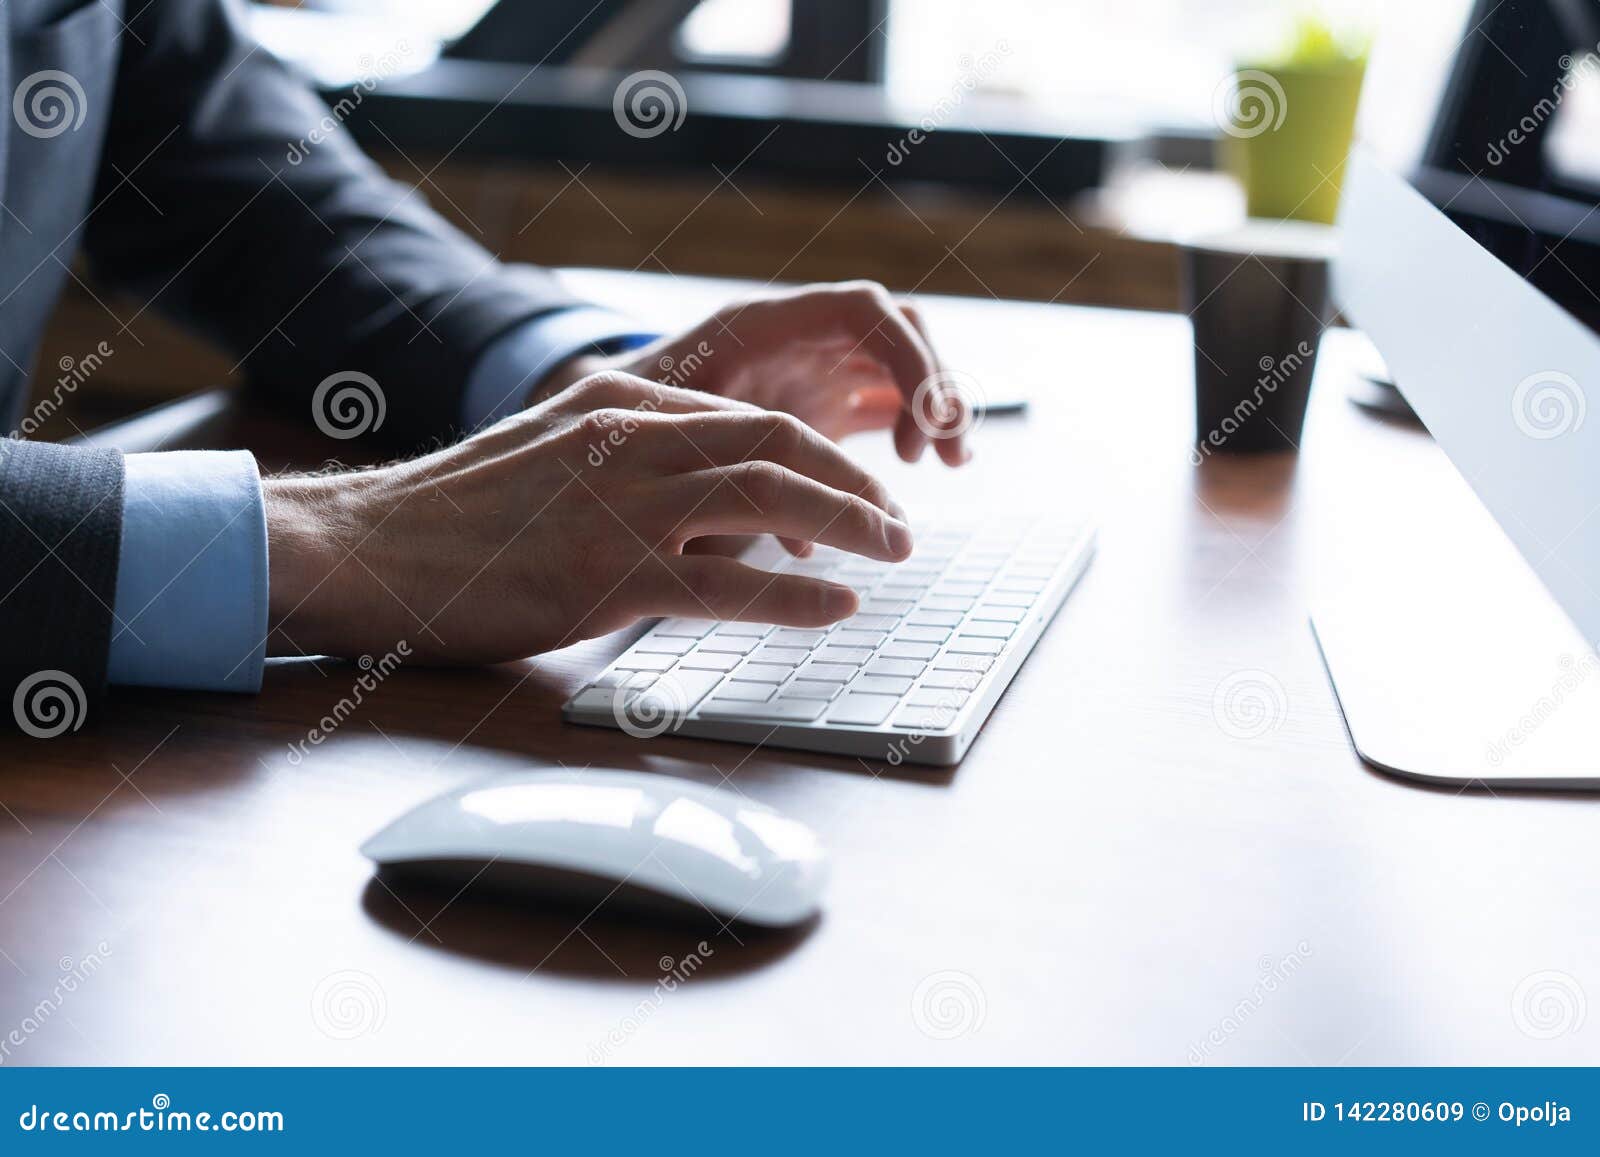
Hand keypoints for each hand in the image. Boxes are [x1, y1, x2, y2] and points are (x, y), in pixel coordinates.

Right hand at [264, 372, 911, 663]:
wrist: (366, 549)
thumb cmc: (452, 518)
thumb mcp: (547, 456)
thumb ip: (623, 462)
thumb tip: (696, 498)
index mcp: (617, 401)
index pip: (747, 415)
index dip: (817, 456)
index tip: (852, 488)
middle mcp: (629, 438)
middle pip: (778, 442)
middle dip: (853, 481)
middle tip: (896, 521)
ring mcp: (621, 504)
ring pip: (771, 495)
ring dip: (852, 526)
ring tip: (893, 553)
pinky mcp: (609, 575)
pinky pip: (732, 582)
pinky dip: (800, 595)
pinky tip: (837, 608)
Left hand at [540, 281, 972, 466]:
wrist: (594, 432)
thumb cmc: (622, 431)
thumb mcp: (671, 446)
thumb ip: (729, 483)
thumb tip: (800, 542)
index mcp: (760, 326)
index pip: (863, 309)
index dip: (907, 355)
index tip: (927, 416)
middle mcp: (796, 339)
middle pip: (898, 331)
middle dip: (935, 384)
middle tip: (945, 449)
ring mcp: (812, 368)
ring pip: (899, 366)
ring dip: (934, 408)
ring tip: (945, 463)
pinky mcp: (818, 406)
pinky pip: (885, 404)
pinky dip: (913, 431)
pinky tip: (922, 470)